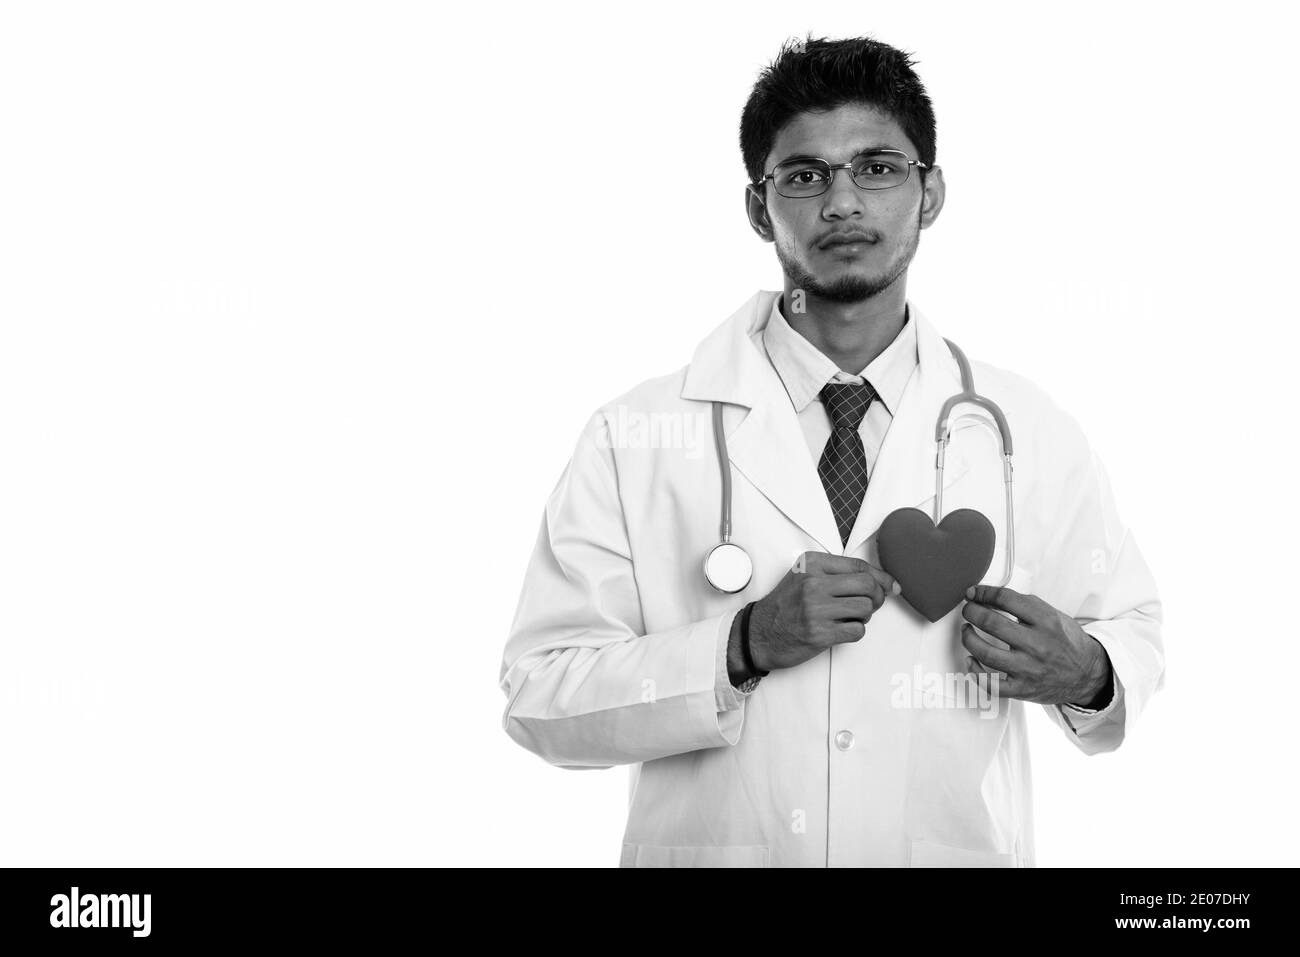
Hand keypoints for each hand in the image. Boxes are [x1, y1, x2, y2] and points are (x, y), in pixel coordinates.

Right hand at [744, 552, 898, 673]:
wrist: (759, 634)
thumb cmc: (784, 606)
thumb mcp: (804, 577)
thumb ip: (837, 574)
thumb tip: (883, 582)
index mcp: (811, 565)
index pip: (859, 566)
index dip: (882, 577)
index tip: (891, 585)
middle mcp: (813, 584)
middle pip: (868, 586)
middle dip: (878, 596)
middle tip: (872, 603)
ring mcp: (816, 609)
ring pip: (866, 609)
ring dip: (864, 616)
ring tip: (849, 617)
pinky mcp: (819, 633)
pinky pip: (857, 631)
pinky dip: (855, 631)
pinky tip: (841, 629)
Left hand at [960, 584, 1112, 707]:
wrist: (1088, 674)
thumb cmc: (1066, 643)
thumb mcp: (1054, 616)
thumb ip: (1026, 606)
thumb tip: (990, 596)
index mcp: (1046, 622)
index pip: (1006, 599)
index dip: (984, 592)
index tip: (974, 593)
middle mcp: (1037, 645)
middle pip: (991, 623)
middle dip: (971, 612)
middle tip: (968, 610)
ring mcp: (1029, 669)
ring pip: (985, 652)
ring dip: (968, 638)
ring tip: (967, 631)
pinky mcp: (1022, 689)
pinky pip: (990, 683)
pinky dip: (974, 671)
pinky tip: (971, 659)